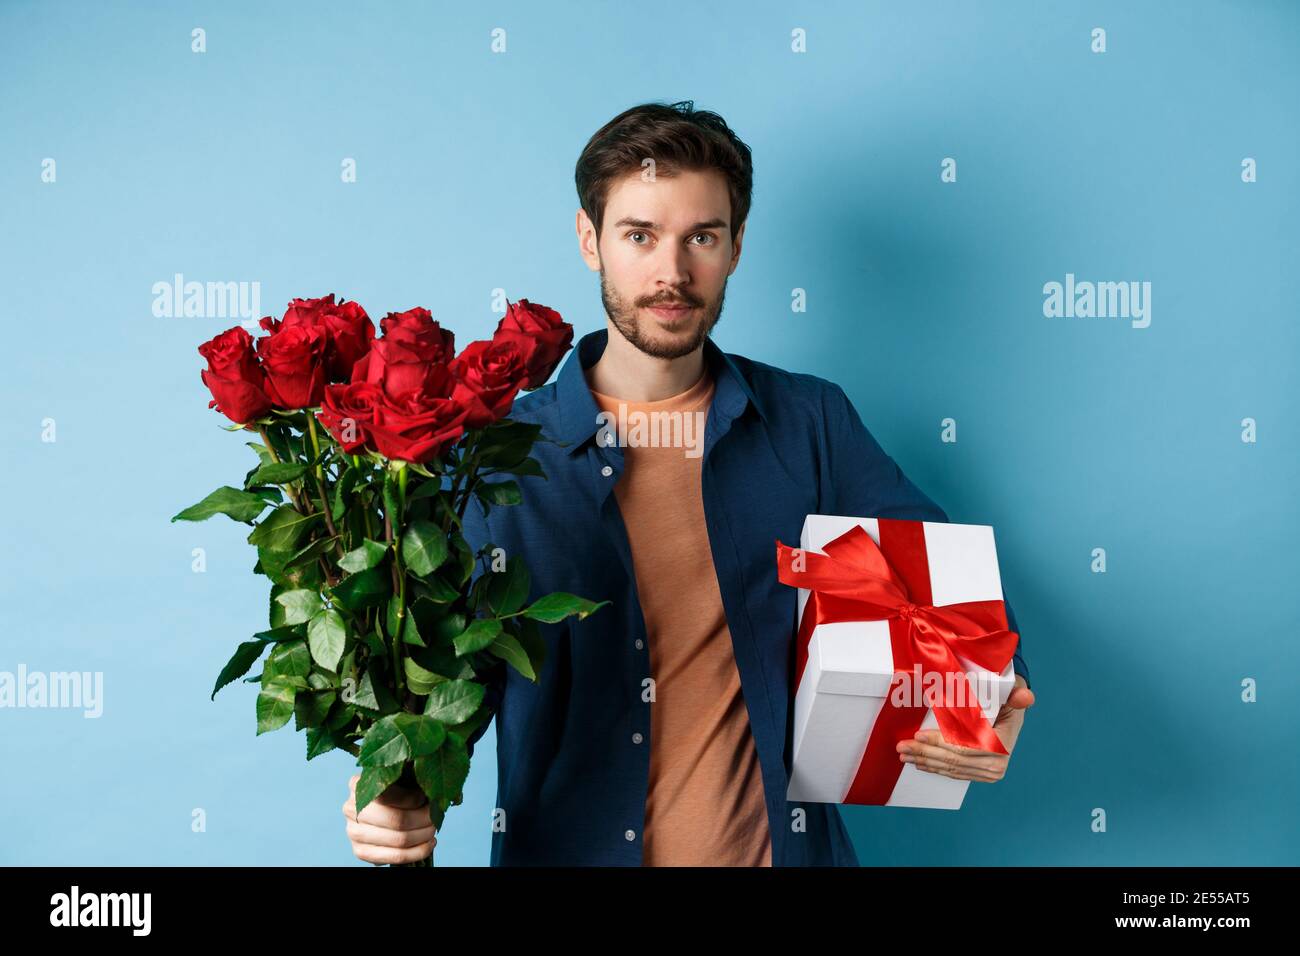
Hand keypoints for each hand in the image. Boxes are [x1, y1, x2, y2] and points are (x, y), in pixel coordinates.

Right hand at [342, 773, 437, 864]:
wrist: (376, 813)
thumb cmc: (393, 790)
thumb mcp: (397, 776)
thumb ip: (409, 775)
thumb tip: (433, 785)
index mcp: (357, 784)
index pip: (388, 794)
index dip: (413, 799)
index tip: (427, 799)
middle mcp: (350, 808)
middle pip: (397, 820)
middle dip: (423, 820)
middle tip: (435, 818)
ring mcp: (352, 832)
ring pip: (398, 840)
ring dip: (423, 837)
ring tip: (433, 831)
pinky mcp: (360, 851)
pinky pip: (393, 857)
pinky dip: (416, 852)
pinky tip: (427, 844)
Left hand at [895, 675, 1034, 781]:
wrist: (1011, 712)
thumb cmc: (1007, 698)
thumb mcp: (1012, 692)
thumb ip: (1017, 695)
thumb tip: (1026, 697)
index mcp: (1002, 745)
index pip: (966, 747)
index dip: (940, 743)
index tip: (918, 736)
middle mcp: (997, 764)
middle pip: (954, 760)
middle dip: (925, 753)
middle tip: (901, 747)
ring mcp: (989, 773)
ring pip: (951, 769)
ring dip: (926, 762)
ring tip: (905, 754)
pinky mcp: (980, 775)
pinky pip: (955, 773)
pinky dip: (936, 767)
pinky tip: (920, 763)